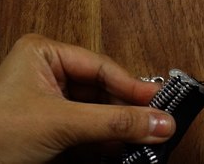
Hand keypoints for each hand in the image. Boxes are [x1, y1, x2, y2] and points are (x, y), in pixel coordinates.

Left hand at [0, 34, 174, 162]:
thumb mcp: (61, 122)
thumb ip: (114, 122)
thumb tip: (157, 121)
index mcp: (46, 55)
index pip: (101, 68)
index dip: (132, 85)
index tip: (158, 100)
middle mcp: (51, 74)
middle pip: (103, 89)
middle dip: (127, 110)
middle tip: (155, 122)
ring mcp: (53, 101)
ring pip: (99, 111)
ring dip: (120, 127)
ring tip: (145, 136)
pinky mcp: (56, 125)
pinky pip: (90, 128)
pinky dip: (106, 140)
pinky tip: (123, 147)